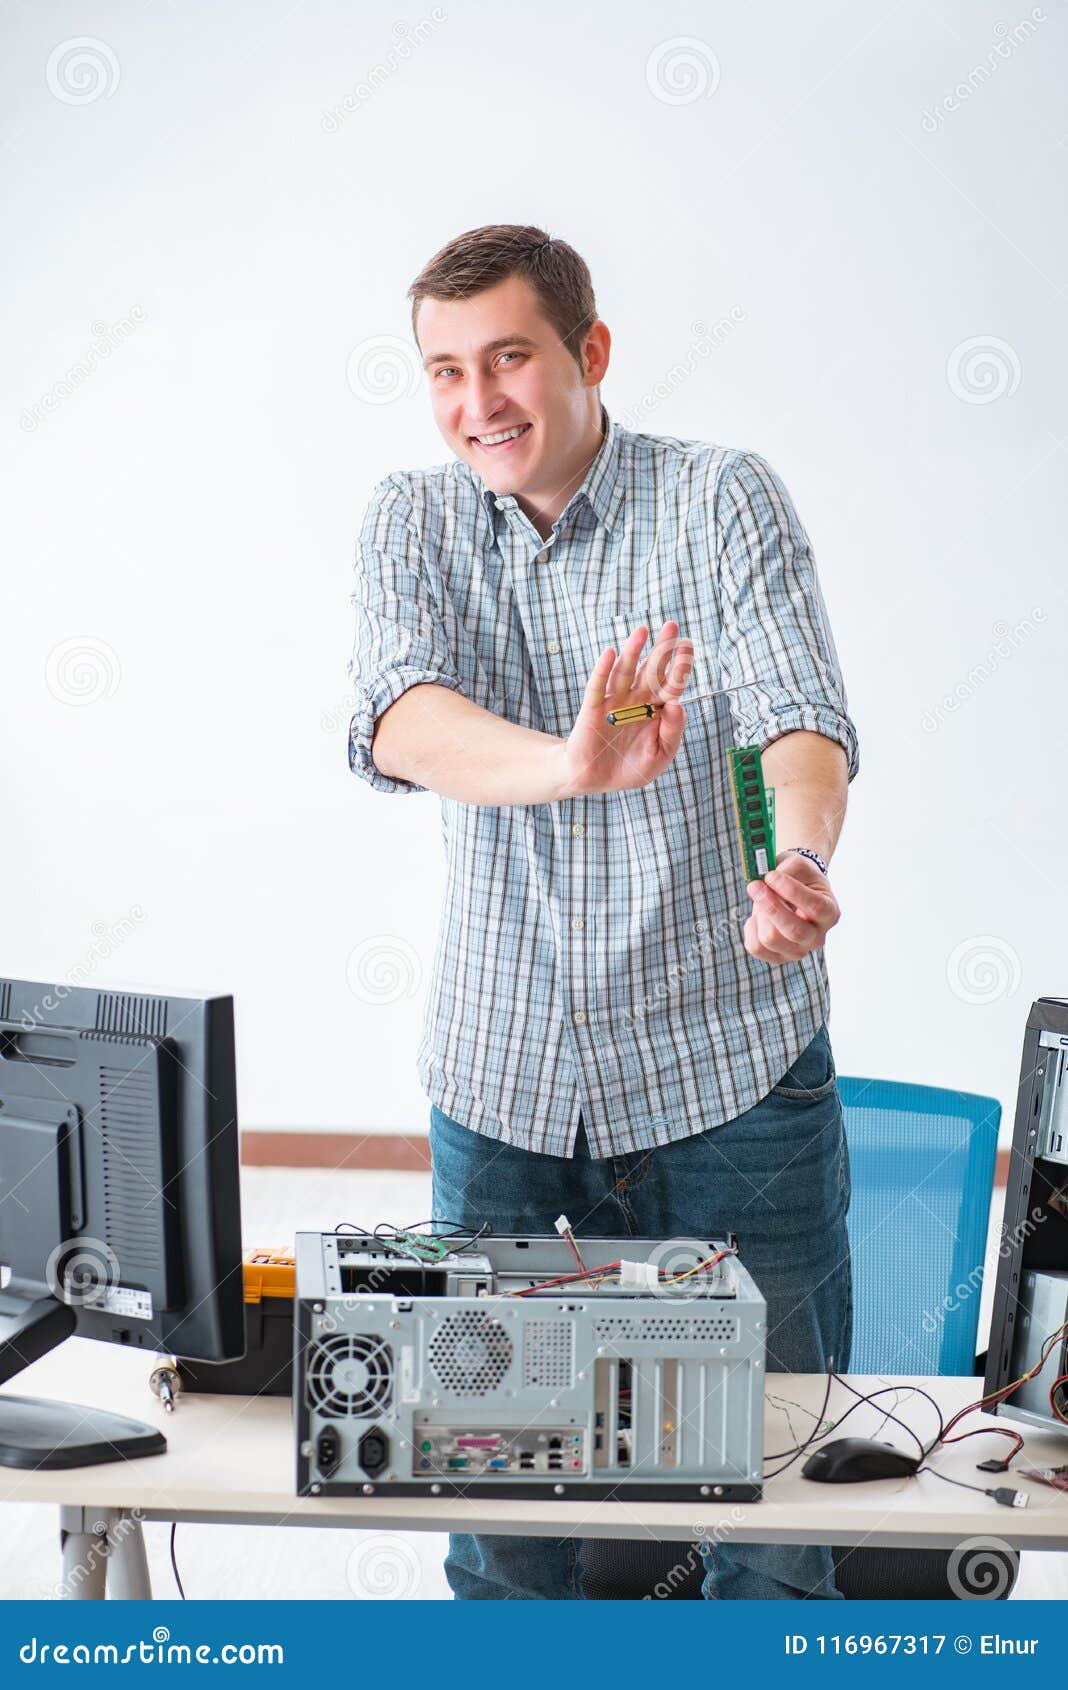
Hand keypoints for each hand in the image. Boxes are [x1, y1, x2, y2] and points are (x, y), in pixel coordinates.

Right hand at [557, 622, 694, 798]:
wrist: (595, 779)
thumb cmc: (629, 767)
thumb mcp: (659, 756)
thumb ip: (672, 732)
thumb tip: (678, 705)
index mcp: (656, 710)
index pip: (671, 683)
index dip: (680, 665)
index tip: (687, 645)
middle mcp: (636, 700)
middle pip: (651, 670)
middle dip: (661, 649)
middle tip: (672, 626)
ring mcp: (614, 702)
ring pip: (625, 672)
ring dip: (633, 651)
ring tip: (642, 631)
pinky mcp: (593, 709)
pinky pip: (598, 687)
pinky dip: (603, 670)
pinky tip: (610, 654)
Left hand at [743, 851, 839, 964]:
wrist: (795, 888)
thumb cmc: (798, 876)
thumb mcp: (798, 865)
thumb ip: (787, 870)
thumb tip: (767, 882)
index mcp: (830, 912)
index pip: (816, 907)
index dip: (792, 891)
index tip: (771, 876)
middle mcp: (818, 936)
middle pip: (794, 930)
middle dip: (770, 906)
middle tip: (754, 885)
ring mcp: (799, 951)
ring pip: (771, 939)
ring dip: (759, 914)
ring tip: (760, 899)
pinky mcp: (778, 957)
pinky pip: (756, 947)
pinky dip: (750, 928)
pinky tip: (757, 917)